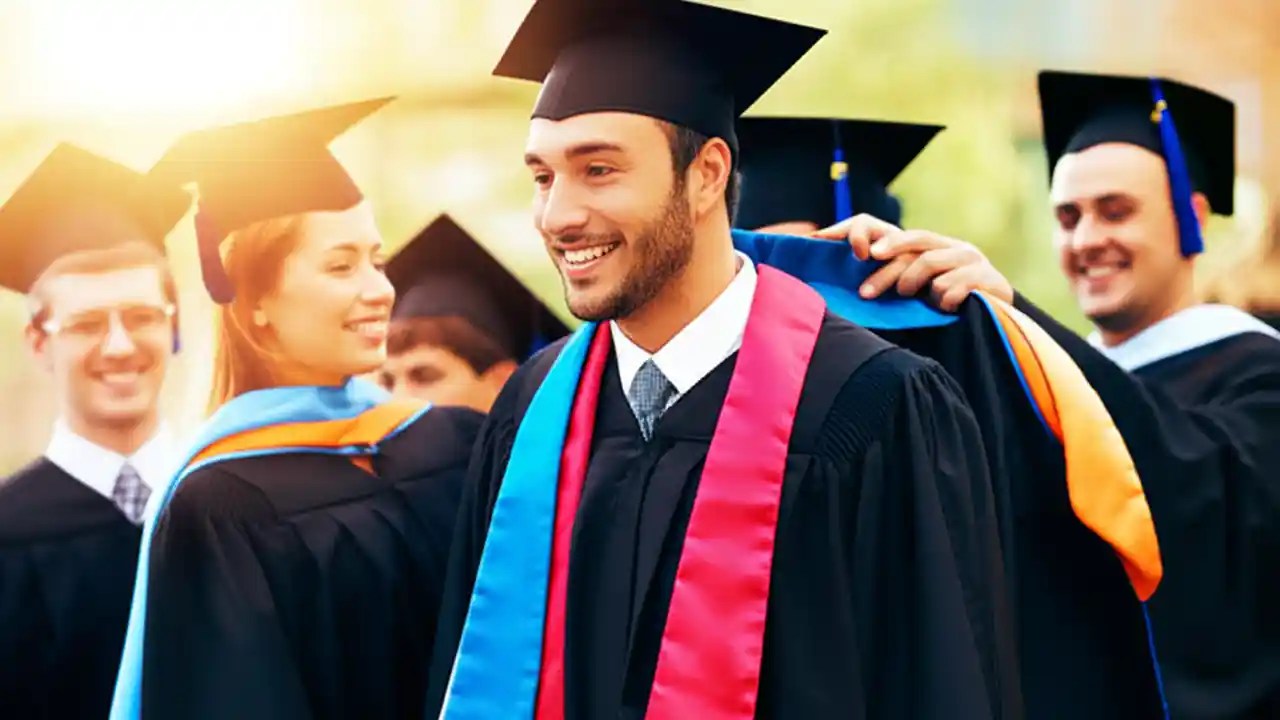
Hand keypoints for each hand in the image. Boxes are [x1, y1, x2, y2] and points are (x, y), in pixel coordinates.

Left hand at [811, 214, 1013, 311]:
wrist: (1001, 322)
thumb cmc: (950, 308)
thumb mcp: (921, 293)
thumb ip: (898, 282)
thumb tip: (857, 288)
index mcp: (935, 247)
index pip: (905, 235)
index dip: (883, 239)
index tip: (860, 254)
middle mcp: (954, 247)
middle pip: (915, 244)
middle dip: (887, 265)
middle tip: (865, 292)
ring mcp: (972, 260)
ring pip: (931, 261)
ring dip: (913, 281)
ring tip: (907, 297)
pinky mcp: (989, 278)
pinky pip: (954, 284)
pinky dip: (944, 298)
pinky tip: (944, 308)